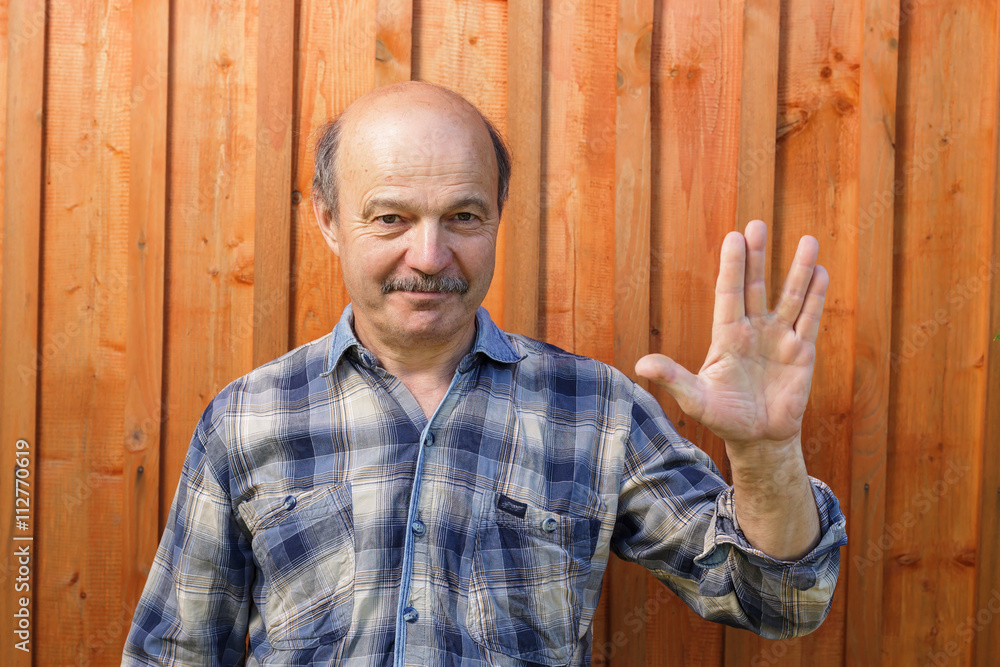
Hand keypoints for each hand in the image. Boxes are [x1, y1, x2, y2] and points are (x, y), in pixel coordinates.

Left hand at [635, 220, 827, 449]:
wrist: (758, 438)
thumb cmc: (723, 417)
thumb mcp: (695, 399)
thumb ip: (672, 378)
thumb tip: (640, 364)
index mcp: (726, 336)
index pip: (729, 293)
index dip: (732, 266)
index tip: (734, 237)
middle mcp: (753, 330)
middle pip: (756, 286)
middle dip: (757, 256)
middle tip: (756, 224)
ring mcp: (779, 338)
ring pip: (789, 297)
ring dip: (798, 269)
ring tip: (807, 240)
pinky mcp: (802, 352)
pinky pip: (810, 319)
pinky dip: (816, 297)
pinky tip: (821, 272)